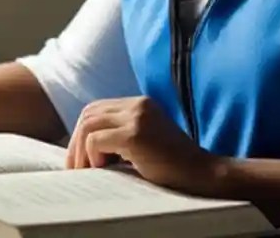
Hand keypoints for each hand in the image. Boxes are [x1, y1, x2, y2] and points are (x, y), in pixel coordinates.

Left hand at [66, 96, 225, 194]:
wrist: (204, 176)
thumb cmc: (174, 167)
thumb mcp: (145, 142)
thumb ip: (122, 135)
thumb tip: (84, 147)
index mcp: (141, 104)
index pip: (97, 108)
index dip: (83, 132)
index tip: (80, 158)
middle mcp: (139, 104)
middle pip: (89, 114)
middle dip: (76, 141)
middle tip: (75, 167)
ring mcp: (137, 117)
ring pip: (88, 126)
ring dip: (81, 151)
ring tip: (86, 172)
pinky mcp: (135, 134)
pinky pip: (95, 140)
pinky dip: (92, 156)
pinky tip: (104, 169)